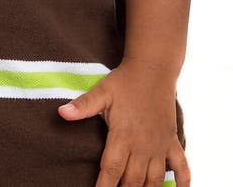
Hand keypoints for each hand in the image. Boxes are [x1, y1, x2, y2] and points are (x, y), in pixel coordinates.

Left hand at [58, 58, 189, 185]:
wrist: (153, 68)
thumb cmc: (124, 81)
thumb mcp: (102, 92)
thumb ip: (83, 105)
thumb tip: (61, 112)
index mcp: (123, 135)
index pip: (112, 170)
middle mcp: (143, 145)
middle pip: (132, 181)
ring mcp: (160, 145)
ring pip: (155, 180)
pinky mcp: (172, 140)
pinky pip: (182, 166)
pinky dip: (183, 181)